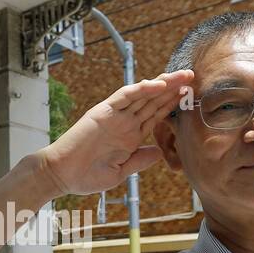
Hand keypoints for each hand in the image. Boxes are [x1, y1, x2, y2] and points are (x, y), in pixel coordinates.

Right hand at [37, 70, 193, 195]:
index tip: (190, 96)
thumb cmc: (86, 176)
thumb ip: (139, 160)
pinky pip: (124, 96)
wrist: (61, 174)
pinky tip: (158, 84)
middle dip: (173, 89)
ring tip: (182, 76)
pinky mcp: (103, 112)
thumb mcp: (120, 171)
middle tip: (193, 77)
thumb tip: (159, 152)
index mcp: (129, 136)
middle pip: (153, 101)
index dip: (172, 105)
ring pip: (143, 95)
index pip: (155, 116)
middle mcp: (124, 122)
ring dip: (163, 84)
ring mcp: (114, 116)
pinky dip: (141, 89)